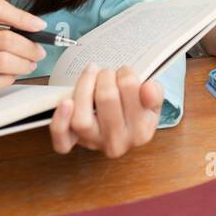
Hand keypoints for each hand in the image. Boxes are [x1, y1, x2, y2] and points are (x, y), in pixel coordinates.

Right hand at [0, 0, 47, 117]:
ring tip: (29, 65)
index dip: (22, 17)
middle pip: (4, 39)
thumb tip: (32, 30)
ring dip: (23, 64)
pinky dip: (8, 79)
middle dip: (30, 47)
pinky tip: (11, 77)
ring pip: (1, 62)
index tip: (39, 26)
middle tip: (39, 53)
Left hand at [49, 65, 164, 157]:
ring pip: (82, 118)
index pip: (132, 91)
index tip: (124, 72)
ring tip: (91, 75)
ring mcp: (93, 143)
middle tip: (107, 73)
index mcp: (141, 132)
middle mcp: (118, 142)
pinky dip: (61, 120)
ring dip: (83, 88)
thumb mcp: (151, 103)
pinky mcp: (74, 144)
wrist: (118, 127)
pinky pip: (62, 139)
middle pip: (107, 99)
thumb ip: (154, 95)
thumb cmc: (133, 111)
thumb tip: (148, 87)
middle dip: (105, 76)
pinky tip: (65, 102)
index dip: (126, 74)